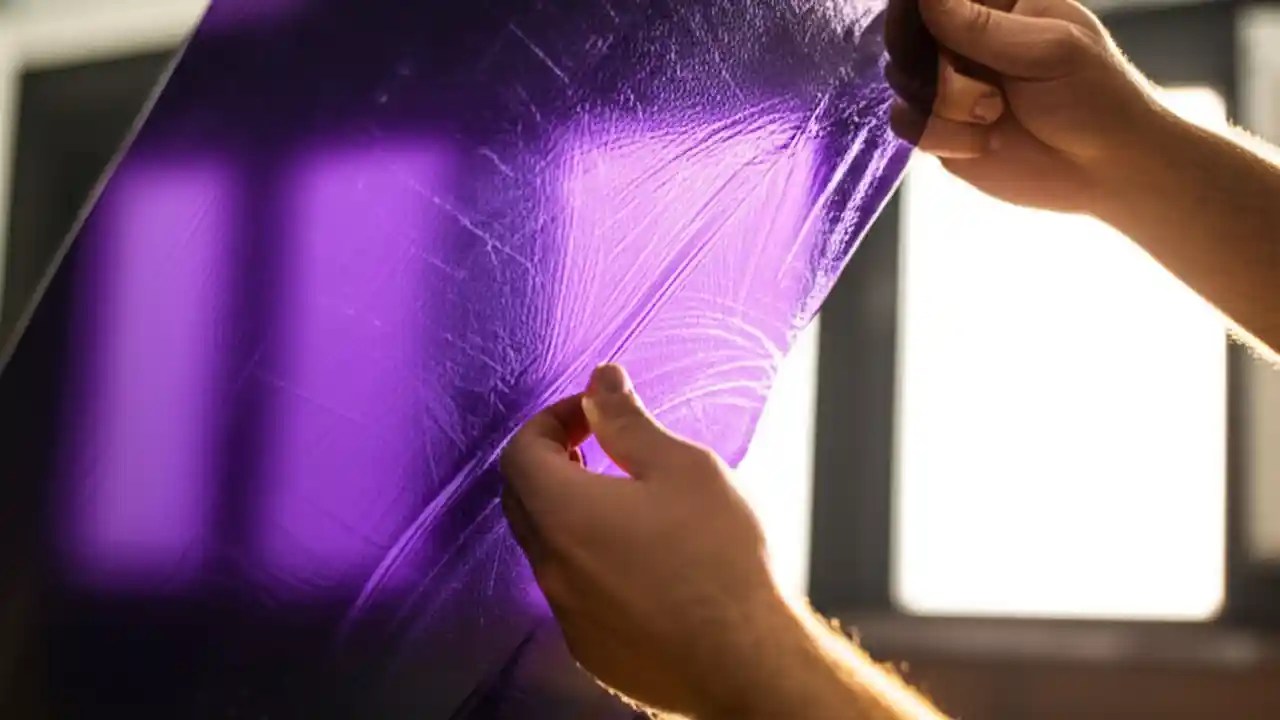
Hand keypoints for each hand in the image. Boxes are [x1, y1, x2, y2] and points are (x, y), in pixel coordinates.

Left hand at [499, 365, 819, 717]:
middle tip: (597, 446)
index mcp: (564, 513)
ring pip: (547, 548)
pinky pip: (571, 593)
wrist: (749, 659)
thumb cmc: (721, 558)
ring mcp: (567, 615)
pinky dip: (589, 563)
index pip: (519, 452)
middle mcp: (551, 567)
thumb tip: (600, 381)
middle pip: (522, 499)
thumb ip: (628, 421)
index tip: (591, 413)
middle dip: (551, 462)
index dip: (550, 420)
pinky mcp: (590, 649)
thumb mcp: (681, 467)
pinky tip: (641, 561)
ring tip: (629, 503)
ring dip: (570, 513)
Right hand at [887, 0, 1169, 211]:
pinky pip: (908, 123)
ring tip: (994, 114)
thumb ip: (981, 27)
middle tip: (980, 85)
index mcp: (997, 7)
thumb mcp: (1047, 51)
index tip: (928, 29)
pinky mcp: (943, 130)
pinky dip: (942, 136)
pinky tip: (983, 143)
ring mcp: (952, 86)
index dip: (916, 10)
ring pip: (906, 83)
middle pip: (910, 37)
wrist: (1106, 171)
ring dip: (948, 104)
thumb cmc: (1095, 98)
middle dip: (937, 66)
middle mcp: (966, 43)